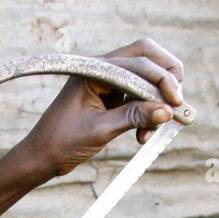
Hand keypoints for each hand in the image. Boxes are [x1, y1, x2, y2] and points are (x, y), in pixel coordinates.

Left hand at [17, 39, 184, 178]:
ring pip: (145, 78)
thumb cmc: (61, 143)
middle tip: (177, 104)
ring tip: (154, 130)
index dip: (162, 81)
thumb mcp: (100, 131)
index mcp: (94, 71)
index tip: (176, 103)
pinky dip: (146, 112)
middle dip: (166, 80)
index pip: (138, 63)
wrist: (41, 158)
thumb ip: (134, 117)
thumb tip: (167, 111)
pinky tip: (143, 134)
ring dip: (156, 101)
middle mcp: (102, 70)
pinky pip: (137, 97)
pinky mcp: (110, 97)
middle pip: (146, 58)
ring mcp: (107, 82)